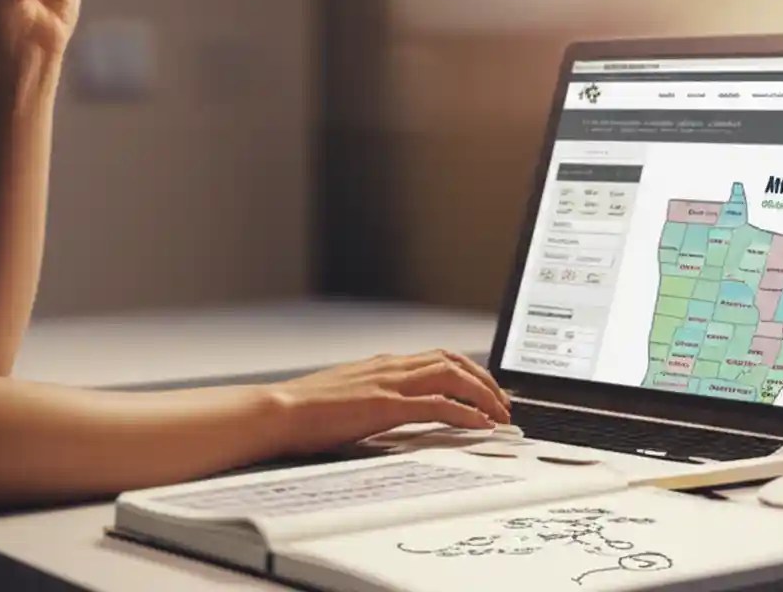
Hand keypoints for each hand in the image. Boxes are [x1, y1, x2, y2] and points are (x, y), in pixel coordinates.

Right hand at [268, 350, 512, 456]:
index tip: (486, 390)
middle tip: (503, 405)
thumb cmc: (305, 409)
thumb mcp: (349, 395)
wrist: (279, 411)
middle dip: (485, 382)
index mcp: (384, 364)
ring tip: (499, 416)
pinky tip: (479, 425)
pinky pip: (436, 406)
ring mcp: (389, 384)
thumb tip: (394, 410)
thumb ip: (375, 396)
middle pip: (454, 362)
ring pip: (452, 377)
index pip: (439, 357)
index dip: (469, 371)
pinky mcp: (384, 405)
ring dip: (482, 395)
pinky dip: (464, 414)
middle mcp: (391, 367)